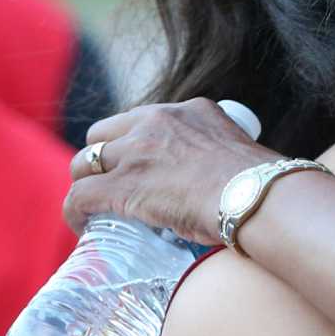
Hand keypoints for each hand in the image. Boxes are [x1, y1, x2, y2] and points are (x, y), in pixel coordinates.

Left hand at [63, 101, 275, 241]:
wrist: (256, 197)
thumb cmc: (259, 186)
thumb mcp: (236, 151)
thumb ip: (216, 156)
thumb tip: (218, 186)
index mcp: (187, 111)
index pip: (139, 120)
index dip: (129, 144)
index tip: (135, 164)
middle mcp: (156, 122)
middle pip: (102, 135)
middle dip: (101, 160)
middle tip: (110, 184)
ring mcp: (136, 153)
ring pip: (84, 164)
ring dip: (86, 183)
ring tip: (92, 206)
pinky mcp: (123, 184)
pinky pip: (80, 195)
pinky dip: (75, 211)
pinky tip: (80, 224)